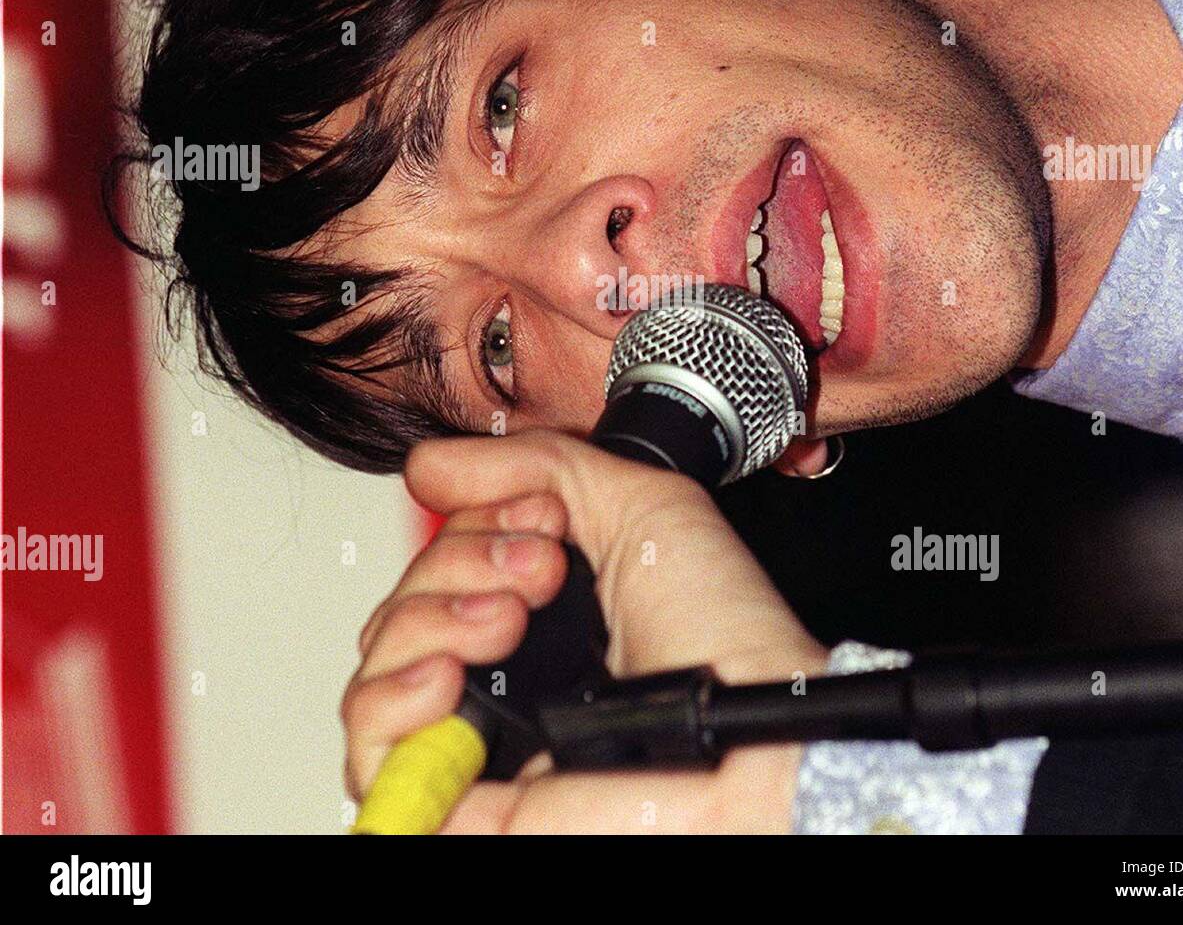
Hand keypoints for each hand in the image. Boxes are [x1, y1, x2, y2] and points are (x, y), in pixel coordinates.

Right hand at [342, 430, 828, 832]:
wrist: (744, 732)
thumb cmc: (721, 637)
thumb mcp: (642, 505)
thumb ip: (541, 463)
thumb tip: (431, 464)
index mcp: (540, 604)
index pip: (447, 549)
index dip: (482, 519)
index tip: (547, 519)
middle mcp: (502, 662)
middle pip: (406, 594)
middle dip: (462, 559)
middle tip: (543, 574)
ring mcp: (479, 724)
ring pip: (379, 656)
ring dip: (430, 617)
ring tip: (508, 626)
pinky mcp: (455, 790)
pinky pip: (367, 744)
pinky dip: (387, 696)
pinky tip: (447, 678)